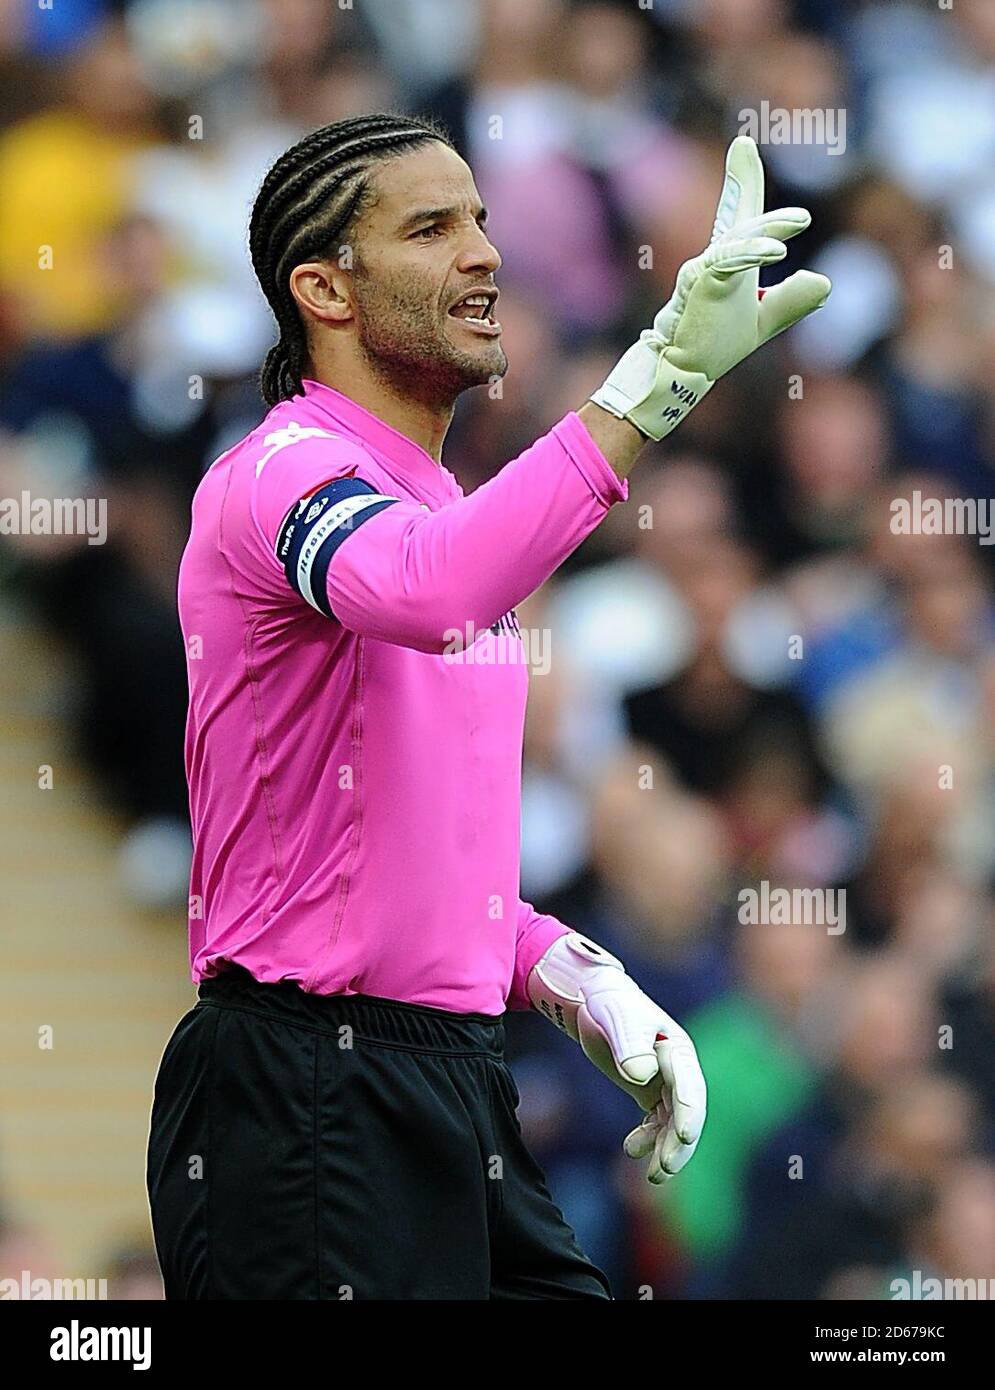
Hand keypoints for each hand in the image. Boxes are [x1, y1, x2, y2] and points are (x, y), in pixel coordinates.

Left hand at [528, 933, 706, 1183]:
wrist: (595, 1000)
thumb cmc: (609, 1004)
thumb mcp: (618, 1020)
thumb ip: (630, 1046)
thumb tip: (641, 1076)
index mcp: (678, 1050)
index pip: (690, 1087)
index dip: (689, 1112)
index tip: (685, 1136)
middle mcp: (678, 1071)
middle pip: (686, 1113)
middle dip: (678, 1143)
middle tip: (664, 1169)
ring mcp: (665, 1083)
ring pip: (673, 1125)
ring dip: (665, 1150)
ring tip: (652, 1176)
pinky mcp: (649, 1091)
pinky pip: (656, 1123)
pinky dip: (648, 1139)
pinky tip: (631, 1149)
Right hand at [589, 135, 830, 440]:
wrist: (683, 372)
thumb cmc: (714, 345)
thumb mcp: (764, 320)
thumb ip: (792, 301)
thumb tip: (824, 281)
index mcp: (729, 263)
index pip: (738, 216)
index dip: (742, 181)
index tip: (742, 146)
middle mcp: (714, 260)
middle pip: (736, 216)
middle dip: (742, 181)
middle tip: (744, 148)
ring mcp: (704, 270)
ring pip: (736, 238)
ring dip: (768, 227)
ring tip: (800, 220)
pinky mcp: (700, 285)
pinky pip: (725, 262)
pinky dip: (751, 253)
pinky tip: (777, 250)